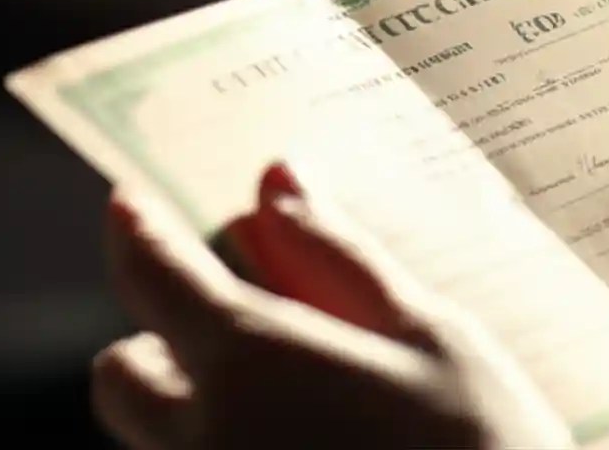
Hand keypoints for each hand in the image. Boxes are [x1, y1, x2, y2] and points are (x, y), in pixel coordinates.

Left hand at [91, 166, 569, 448]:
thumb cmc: (484, 449)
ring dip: (196, 399)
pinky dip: (232, 444)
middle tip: (245, 320)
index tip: (135, 203)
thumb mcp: (431, 336)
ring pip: (158, 435)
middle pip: (123, 374)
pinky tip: (314, 440)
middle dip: (161, 337)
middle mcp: (205, 438)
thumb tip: (277, 184)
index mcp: (249, 364)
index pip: (151, 275)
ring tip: (298, 394)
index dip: (138, 228)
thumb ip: (340, 258)